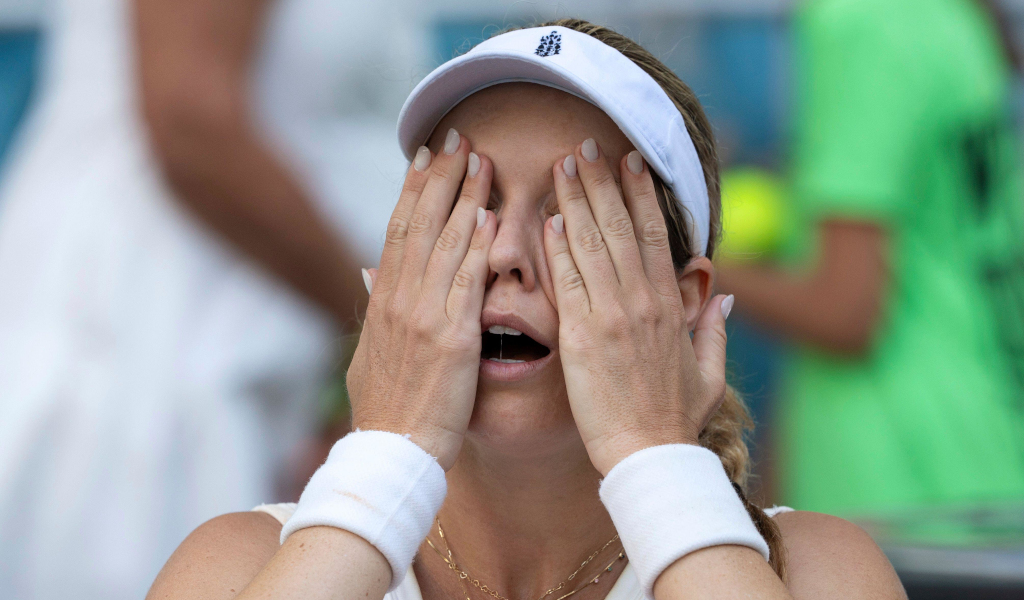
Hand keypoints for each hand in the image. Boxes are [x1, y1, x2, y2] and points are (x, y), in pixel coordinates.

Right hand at [346, 131, 495, 469]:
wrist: (392, 452)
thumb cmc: (387, 406)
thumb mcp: (370, 352)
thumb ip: (376, 308)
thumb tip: (368, 271)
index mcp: (384, 301)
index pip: (399, 230)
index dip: (414, 189)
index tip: (427, 155)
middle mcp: (400, 300)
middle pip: (420, 224)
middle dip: (441, 177)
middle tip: (458, 137)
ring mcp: (424, 317)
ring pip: (444, 244)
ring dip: (464, 198)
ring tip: (481, 160)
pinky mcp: (452, 340)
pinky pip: (466, 284)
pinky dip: (477, 248)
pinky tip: (490, 218)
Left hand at [543, 140, 730, 475]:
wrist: (648, 455)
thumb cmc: (675, 417)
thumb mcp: (710, 374)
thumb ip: (714, 330)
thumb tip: (727, 298)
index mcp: (670, 305)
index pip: (655, 234)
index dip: (641, 194)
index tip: (629, 162)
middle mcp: (641, 301)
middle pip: (620, 227)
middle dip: (601, 182)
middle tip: (585, 145)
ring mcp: (611, 316)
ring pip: (593, 244)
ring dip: (576, 200)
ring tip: (563, 164)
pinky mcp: (581, 337)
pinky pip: (568, 282)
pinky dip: (558, 248)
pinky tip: (548, 218)